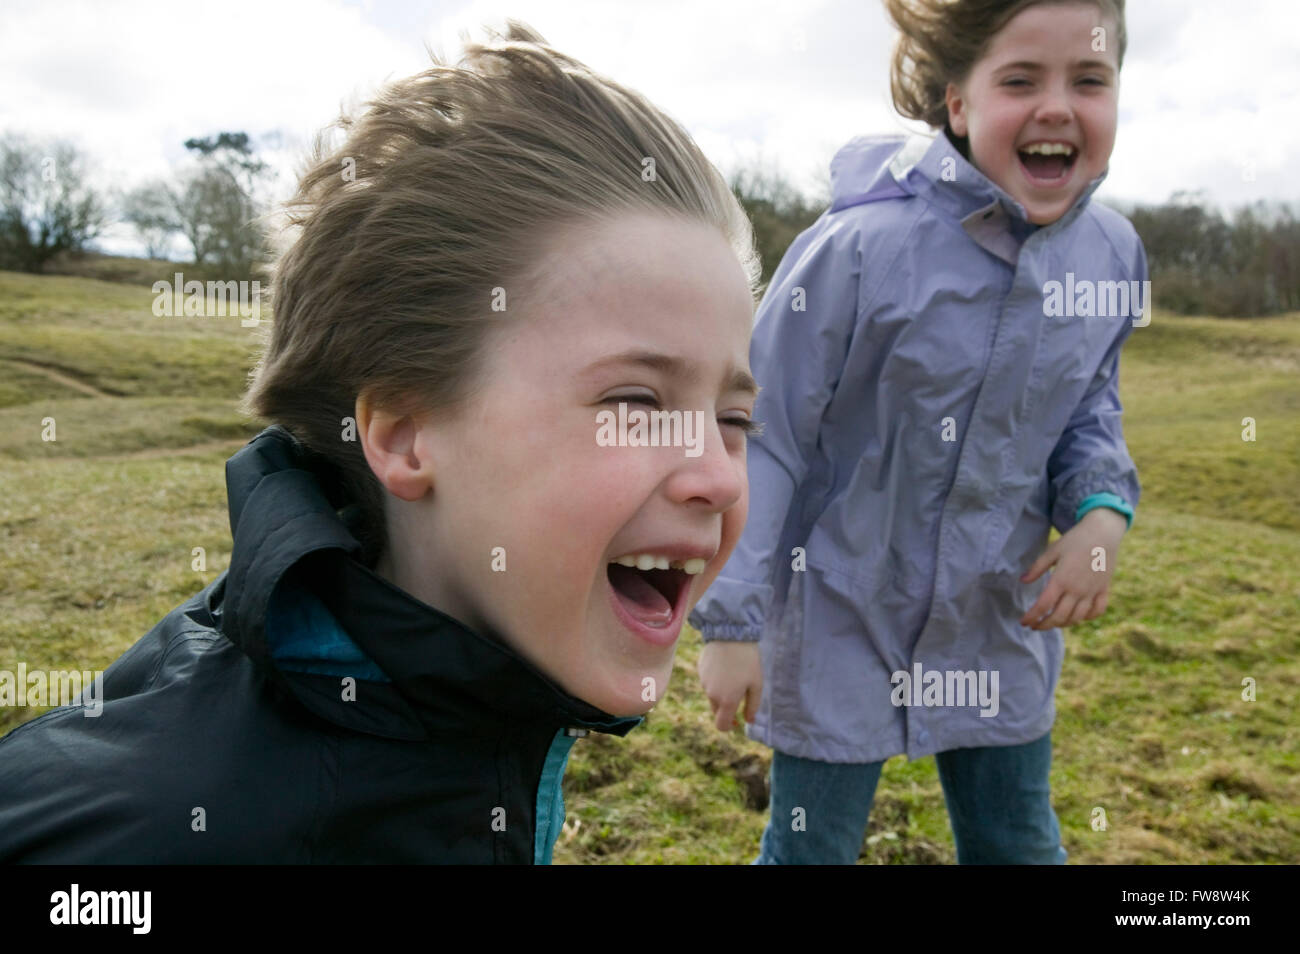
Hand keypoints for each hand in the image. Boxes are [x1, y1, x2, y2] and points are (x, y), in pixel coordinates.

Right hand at [697, 640, 762, 731]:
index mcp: (727, 701)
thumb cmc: (748, 661)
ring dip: (721, 691)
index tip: (737, 721)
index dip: (729, 726)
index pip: (721, 725)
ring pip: (712, 694)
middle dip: (726, 707)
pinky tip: (725, 665)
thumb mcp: (756, 684)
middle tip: (740, 693)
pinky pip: (708, 681)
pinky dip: (716, 679)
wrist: (730, 634)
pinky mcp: (700, 670)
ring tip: (734, 673)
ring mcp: (703, 682)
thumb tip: (749, 721)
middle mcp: (712, 695)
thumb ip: (752, 706)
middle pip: (716, 710)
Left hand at [1019, 508, 1126, 629]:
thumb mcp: (1052, 551)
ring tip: (1052, 622)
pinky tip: (1078, 616)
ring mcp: (1092, 592)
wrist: (1103, 532)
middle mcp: (1077, 590)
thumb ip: (1037, 568)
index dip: (1032, 616)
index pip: (1043, 605)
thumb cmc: (1075, 540)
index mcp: (1061, 580)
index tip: (1023, 622)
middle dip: (1044, 625)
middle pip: (1059, 616)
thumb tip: (1023, 580)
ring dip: (1063, 624)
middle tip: (1035, 626)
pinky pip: (1097, 611)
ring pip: (1077, 618)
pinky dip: (1087, 618)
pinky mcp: (1104, 590)